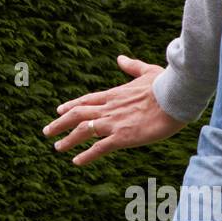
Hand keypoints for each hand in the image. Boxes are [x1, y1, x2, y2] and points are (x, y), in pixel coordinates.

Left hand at [42, 55, 187, 165]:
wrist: (174, 97)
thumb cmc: (165, 84)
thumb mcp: (147, 71)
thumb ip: (132, 66)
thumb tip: (120, 59)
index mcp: (114, 94)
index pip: (86, 100)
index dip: (71, 106)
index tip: (59, 111)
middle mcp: (109, 108)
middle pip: (77, 115)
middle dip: (60, 123)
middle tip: (47, 131)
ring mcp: (114, 123)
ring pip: (83, 131)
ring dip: (68, 140)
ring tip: (57, 147)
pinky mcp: (123, 137)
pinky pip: (99, 148)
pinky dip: (86, 155)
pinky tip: (76, 161)